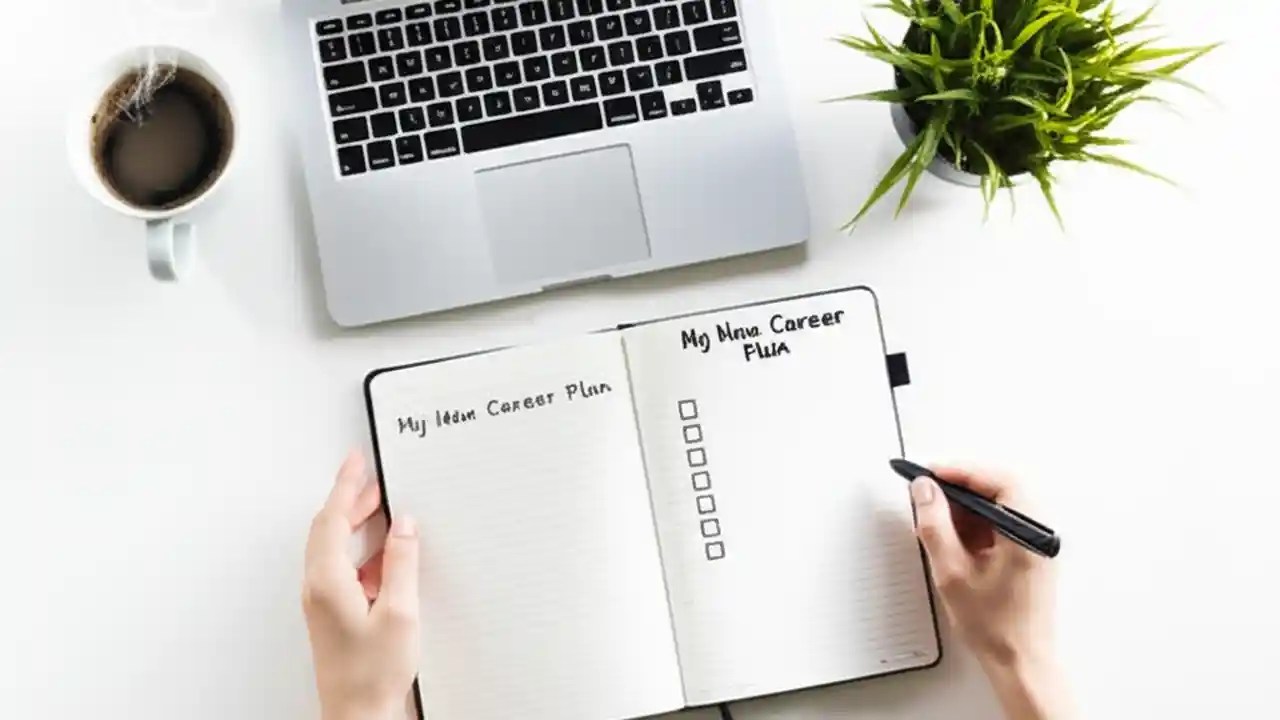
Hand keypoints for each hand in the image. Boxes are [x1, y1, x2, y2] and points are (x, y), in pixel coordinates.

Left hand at [303, 450, 419, 719]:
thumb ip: (401, 562)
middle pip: (328, 529)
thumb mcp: (399, 611)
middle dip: (350, 500)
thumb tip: (403, 525)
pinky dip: (362, 552)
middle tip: (372, 479)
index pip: (331, 519)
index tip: (355, 461)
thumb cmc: (372, 674)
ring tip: (383, 509)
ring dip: (356, 525)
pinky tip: (387, 555)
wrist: (358, 716)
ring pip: (334, 548)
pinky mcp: (332, 614)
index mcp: (327, 581)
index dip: (345, 486)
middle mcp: (317, 588)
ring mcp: (323, 602)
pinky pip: (342, 569)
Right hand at [909, 465, 1071, 719]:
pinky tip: (952, 538)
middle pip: (1000, 488)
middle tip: (928, 490)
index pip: (999, 480)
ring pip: (998, 505)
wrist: (1019, 661)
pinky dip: (973, 524)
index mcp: (1027, 533)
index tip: (931, 473)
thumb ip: (934, 526)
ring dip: (965, 507)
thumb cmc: (996, 627)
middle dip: (960, 486)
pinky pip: (999, 524)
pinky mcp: (1027, 554)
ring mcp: (1034, 544)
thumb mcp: (951, 572)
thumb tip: (925, 491)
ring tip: (934, 519)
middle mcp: (1037, 534)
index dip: (961, 470)